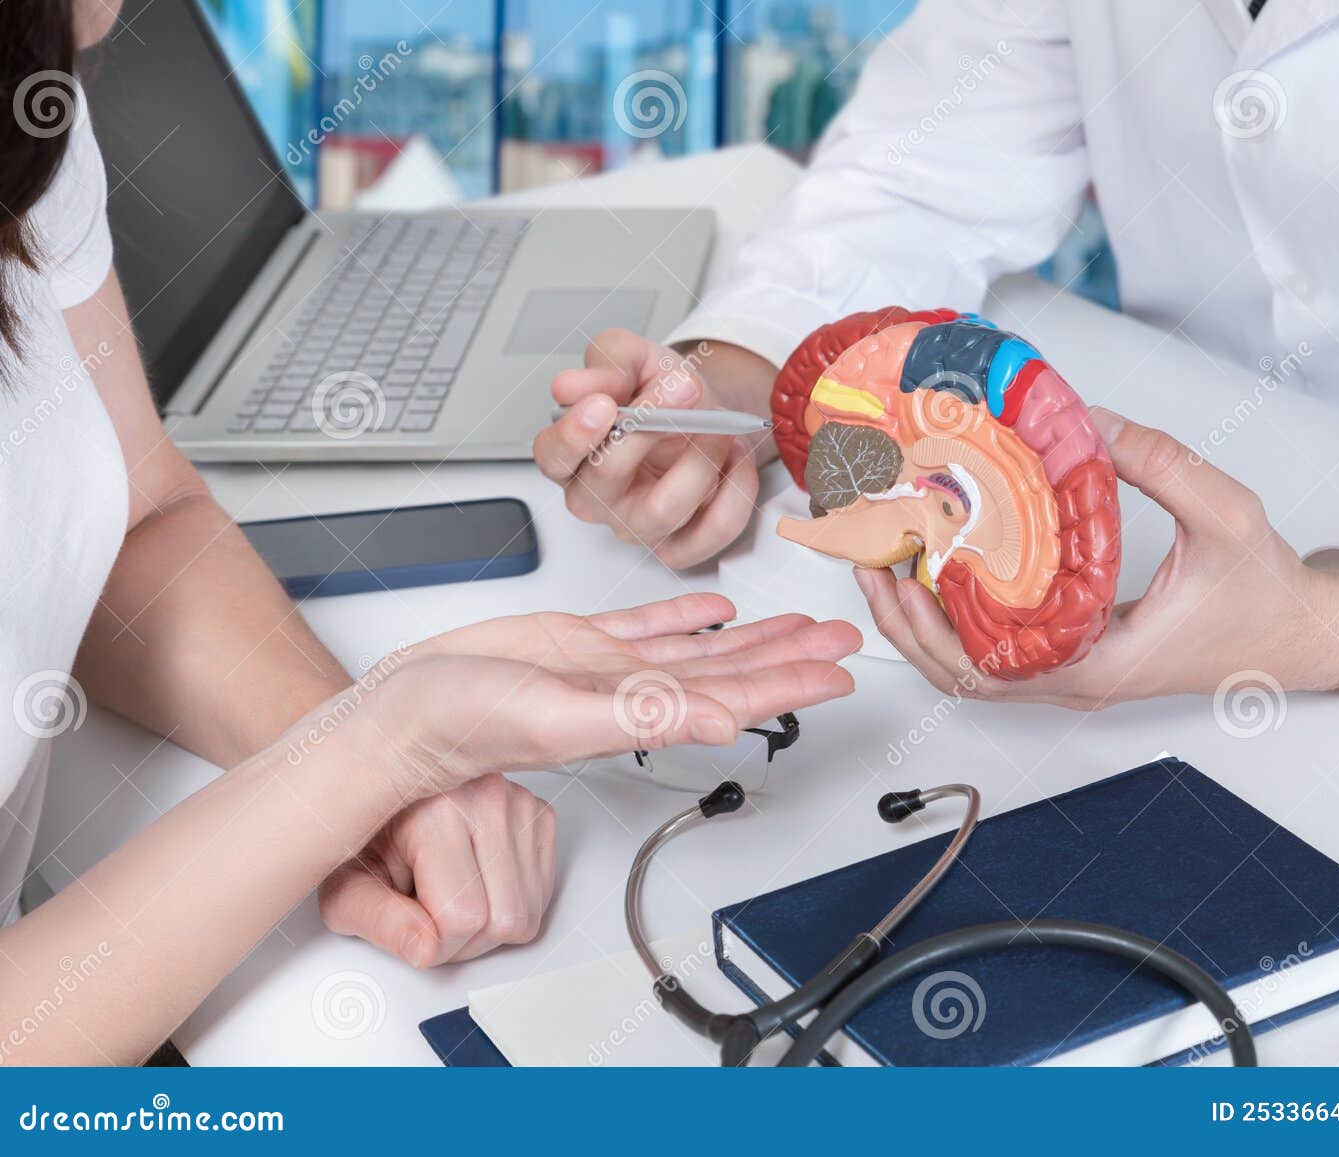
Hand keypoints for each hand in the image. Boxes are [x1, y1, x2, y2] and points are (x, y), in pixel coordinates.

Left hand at [319, 774, 555, 966]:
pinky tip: (474, 884)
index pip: (464, 917)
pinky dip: (510, 904)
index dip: (434, 945)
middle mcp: (488, 798)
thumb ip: (381, 922)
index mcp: (437, 811)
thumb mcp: (347, 887)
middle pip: (505, 921)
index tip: (412, 928)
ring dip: (490, 926)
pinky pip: (542, 894)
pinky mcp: (539, 814)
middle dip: (465, 942)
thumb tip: (424, 949)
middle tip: (428, 917)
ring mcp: (519, 804)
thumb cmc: (365, 837)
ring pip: (529, 913)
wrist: (378, 789)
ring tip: (450, 897)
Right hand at [360, 592, 859, 802]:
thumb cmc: (462, 727)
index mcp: (637, 713)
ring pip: (697, 646)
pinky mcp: (574, 642)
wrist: (403, 711)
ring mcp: (607, 666)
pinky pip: (645, 624)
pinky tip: (715, 607)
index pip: (735, 696)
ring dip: (751, 635)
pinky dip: (685, 614)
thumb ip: (644, 720)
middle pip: (731, 670)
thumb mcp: (560, 718)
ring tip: (798, 621)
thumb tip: (724, 726)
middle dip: (790, 654)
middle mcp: (632, 691)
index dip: (792, 683)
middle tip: (842, 637)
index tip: (840, 671)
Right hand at [533, 329, 776, 566]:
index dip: (575, 434)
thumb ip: (605, 364)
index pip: (553, 456)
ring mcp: (638, 526)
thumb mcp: (634, 357)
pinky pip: (713, 529)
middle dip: (647, 431)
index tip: (605, 404)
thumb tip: (571, 387)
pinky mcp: (681, 545)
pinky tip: (735, 457)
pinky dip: (735, 489)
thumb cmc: (660, 391)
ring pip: (663, 510)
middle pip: (604, 482)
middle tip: (683, 390)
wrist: (706, 409)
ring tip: (718, 426)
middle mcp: (596, 498)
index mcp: (571, 455)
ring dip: (699, 460)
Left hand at [856, 408, 1338, 708]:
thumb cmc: (1267, 593)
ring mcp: (1073, 676)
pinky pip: (998, 655)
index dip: (926, 623)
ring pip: (971, 671)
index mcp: (1098, 662)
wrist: (1303, 636)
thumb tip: (1086, 417)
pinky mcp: (1077, 660)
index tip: (894, 567)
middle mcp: (1074, 679)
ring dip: (921, 626)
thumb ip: (1157, 461)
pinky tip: (940, 573)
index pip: (984, 667)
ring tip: (885, 566)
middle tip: (866, 560)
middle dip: (902, 624)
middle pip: (958, 674)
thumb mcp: (1223, 513)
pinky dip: (956, 623)